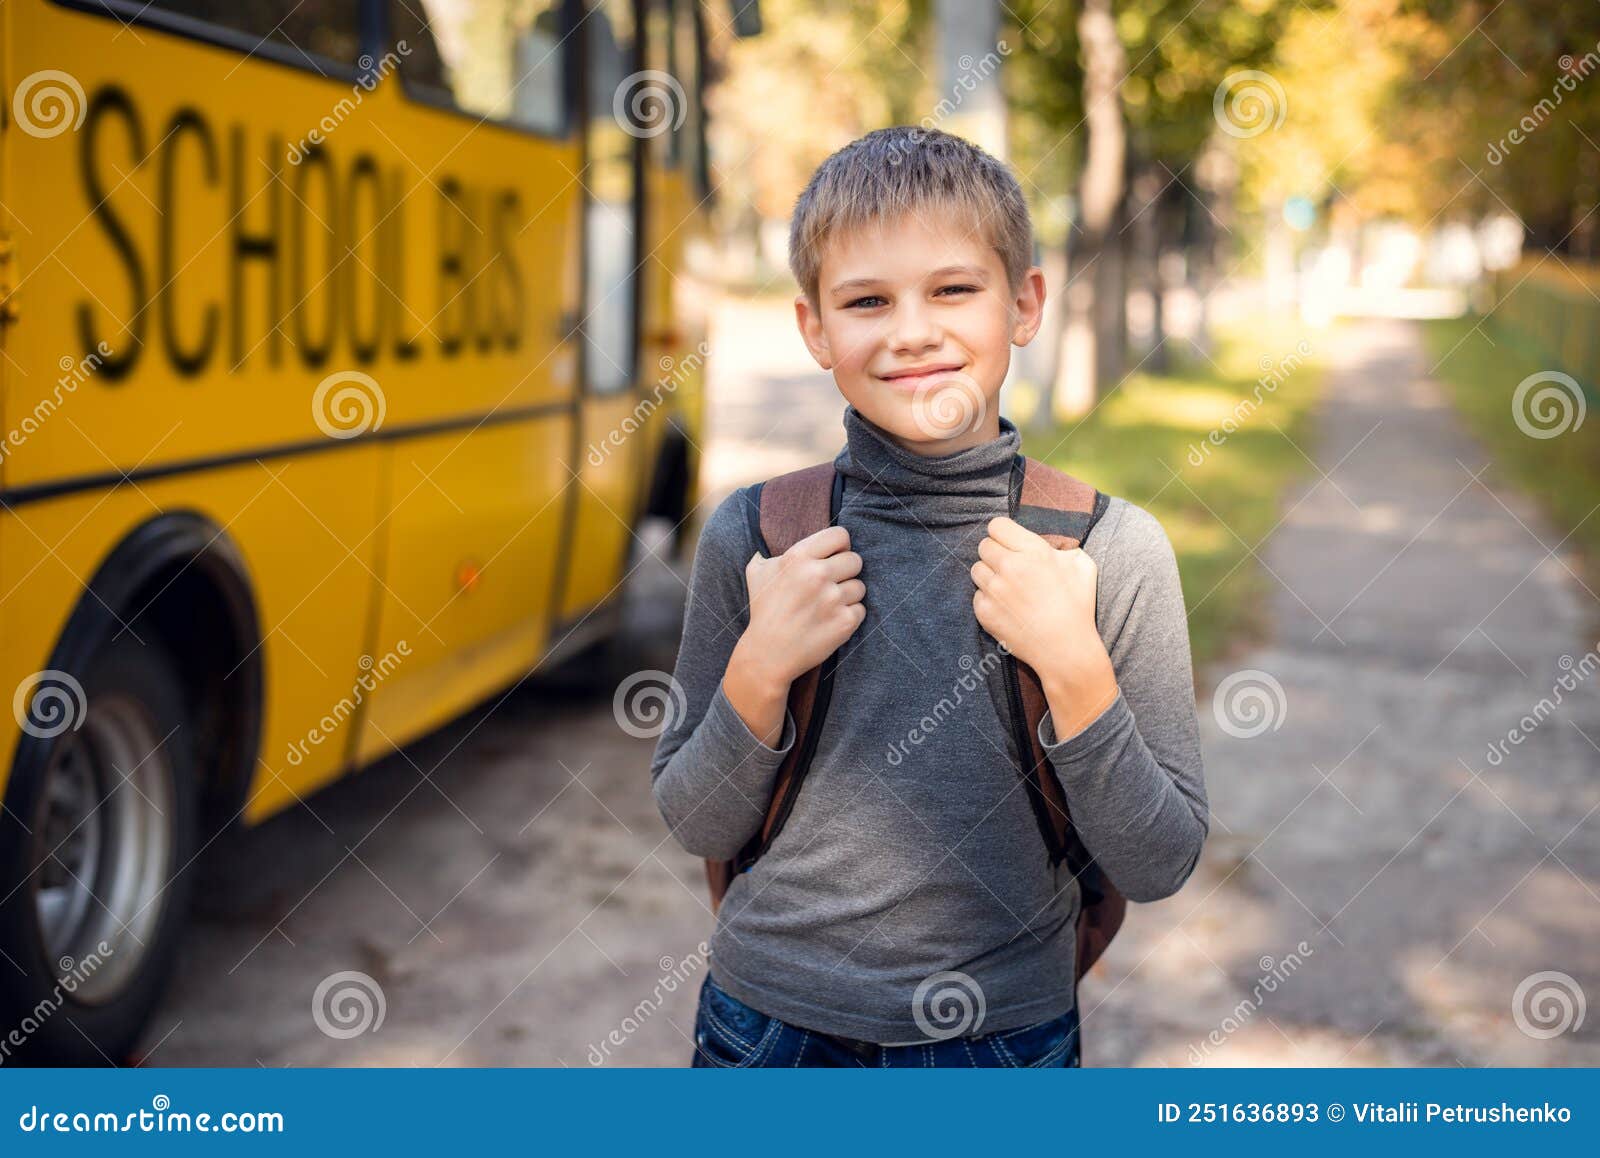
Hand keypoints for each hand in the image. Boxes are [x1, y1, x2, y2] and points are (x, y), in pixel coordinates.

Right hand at [740, 525, 865, 685]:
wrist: (767, 654)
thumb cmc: (762, 610)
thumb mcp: (757, 573)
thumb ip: (769, 553)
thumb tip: (767, 544)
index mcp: (799, 556)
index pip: (840, 535)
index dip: (839, 546)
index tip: (832, 558)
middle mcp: (817, 575)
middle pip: (855, 560)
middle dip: (845, 572)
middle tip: (830, 585)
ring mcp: (833, 599)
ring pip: (860, 586)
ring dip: (848, 595)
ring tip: (827, 606)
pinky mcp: (845, 622)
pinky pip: (861, 609)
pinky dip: (849, 616)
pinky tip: (830, 621)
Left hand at [970, 515, 1109, 687]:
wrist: (1066, 649)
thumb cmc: (1078, 607)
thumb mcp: (1083, 566)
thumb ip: (1064, 547)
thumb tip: (1050, 544)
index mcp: (1033, 550)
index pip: (997, 525)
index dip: (1003, 534)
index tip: (1010, 543)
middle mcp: (1010, 566)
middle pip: (983, 545)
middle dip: (996, 553)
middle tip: (1010, 567)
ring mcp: (994, 589)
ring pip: (976, 569)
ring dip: (989, 575)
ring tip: (1008, 588)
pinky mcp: (984, 611)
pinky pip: (977, 595)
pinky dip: (988, 599)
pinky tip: (1007, 608)